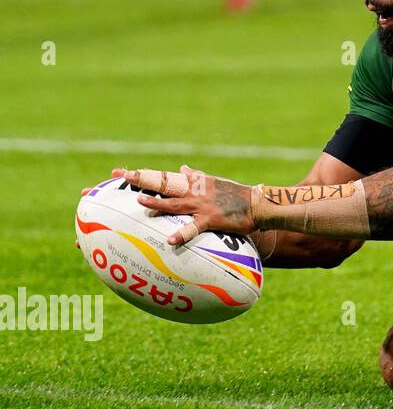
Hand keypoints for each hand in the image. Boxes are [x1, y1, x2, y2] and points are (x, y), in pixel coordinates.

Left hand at [112, 165, 254, 245]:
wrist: (256, 204)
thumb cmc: (236, 195)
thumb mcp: (214, 182)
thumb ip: (195, 176)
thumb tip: (182, 168)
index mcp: (194, 183)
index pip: (163, 177)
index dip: (141, 175)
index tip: (119, 173)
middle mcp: (194, 192)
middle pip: (163, 186)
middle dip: (141, 181)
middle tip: (121, 177)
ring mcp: (202, 205)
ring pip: (175, 203)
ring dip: (158, 203)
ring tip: (140, 201)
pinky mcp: (211, 219)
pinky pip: (193, 228)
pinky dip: (181, 234)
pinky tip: (170, 241)